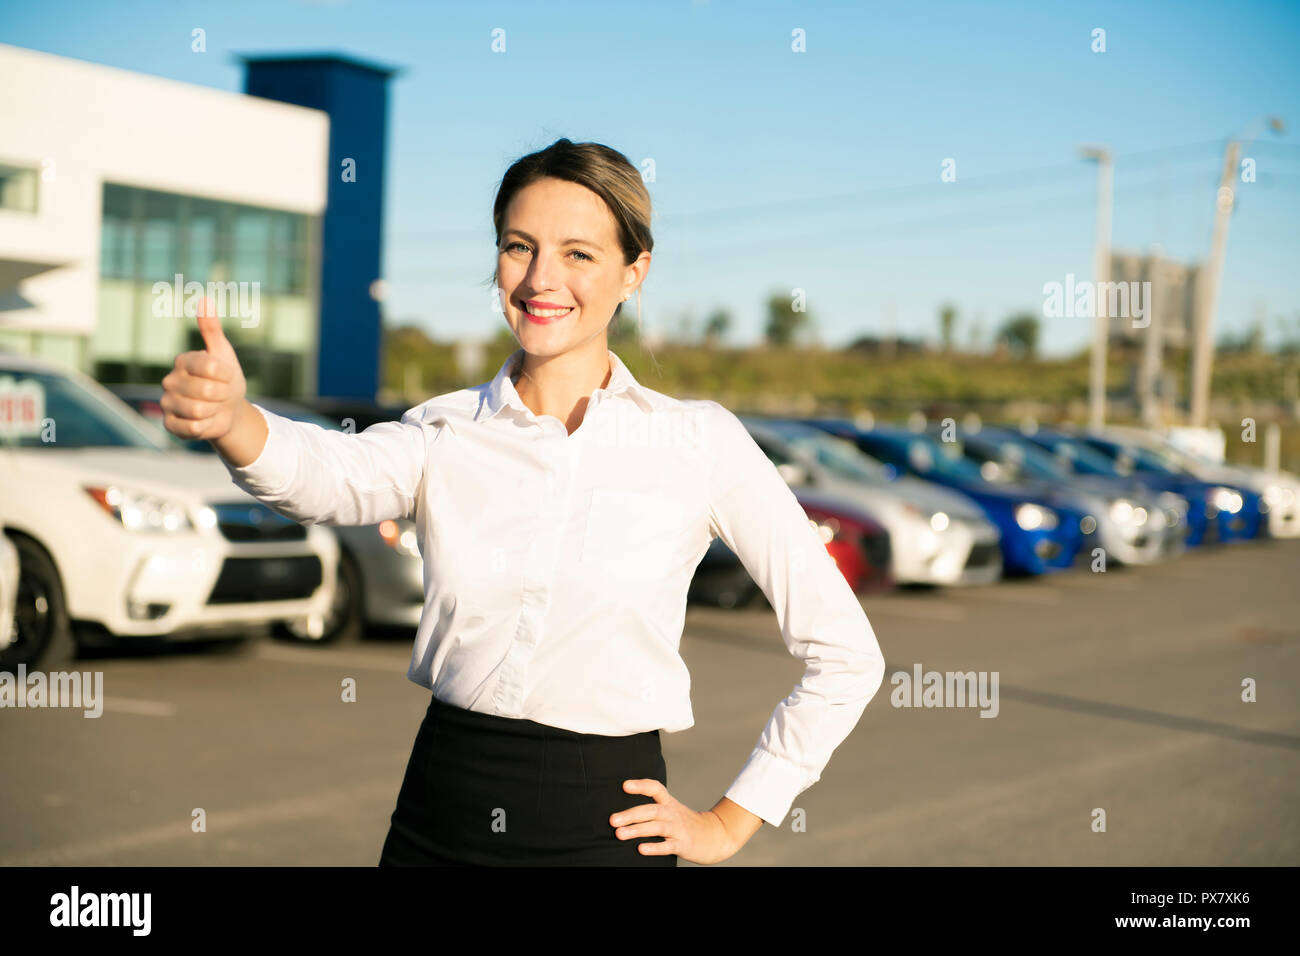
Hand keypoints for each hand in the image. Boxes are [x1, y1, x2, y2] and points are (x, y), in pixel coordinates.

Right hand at [161, 297, 246, 442]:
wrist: (228, 410)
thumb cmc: (226, 379)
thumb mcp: (224, 353)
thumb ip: (212, 329)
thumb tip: (204, 298)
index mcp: (183, 361)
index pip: (212, 368)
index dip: (228, 376)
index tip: (228, 376)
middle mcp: (169, 380)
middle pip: (207, 392)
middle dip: (223, 396)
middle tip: (221, 395)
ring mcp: (167, 403)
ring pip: (199, 411)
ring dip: (215, 412)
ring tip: (213, 407)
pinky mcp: (170, 424)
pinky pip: (192, 428)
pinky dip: (206, 427)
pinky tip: (205, 421)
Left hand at [610, 780, 755, 863]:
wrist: (718, 835)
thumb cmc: (687, 823)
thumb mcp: (672, 810)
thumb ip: (653, 808)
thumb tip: (623, 812)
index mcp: (669, 803)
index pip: (655, 788)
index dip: (641, 786)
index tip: (624, 785)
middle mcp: (673, 814)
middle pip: (652, 810)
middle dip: (631, 814)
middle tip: (612, 820)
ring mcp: (679, 829)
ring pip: (657, 827)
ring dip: (637, 830)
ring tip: (619, 834)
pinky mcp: (684, 845)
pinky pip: (668, 846)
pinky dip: (655, 847)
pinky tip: (641, 849)